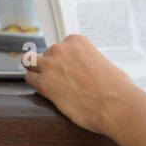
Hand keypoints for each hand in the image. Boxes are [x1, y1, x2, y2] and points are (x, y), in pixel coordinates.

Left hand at [22, 34, 137, 135]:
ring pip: (29, 61)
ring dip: (35, 70)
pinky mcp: (44, 83)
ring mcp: (50, 65)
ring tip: (43, 81)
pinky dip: (34, 84)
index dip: (64, 59)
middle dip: (51, 65)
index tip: (69, 70)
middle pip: (46, 53)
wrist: (115, 104)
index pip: (61, 46)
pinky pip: (29, 78)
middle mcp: (61, 49)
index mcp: (77, 41)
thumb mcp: (105, 64)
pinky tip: (43, 91)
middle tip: (60, 80)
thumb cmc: (117, 87)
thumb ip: (92, 62)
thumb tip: (91, 71)